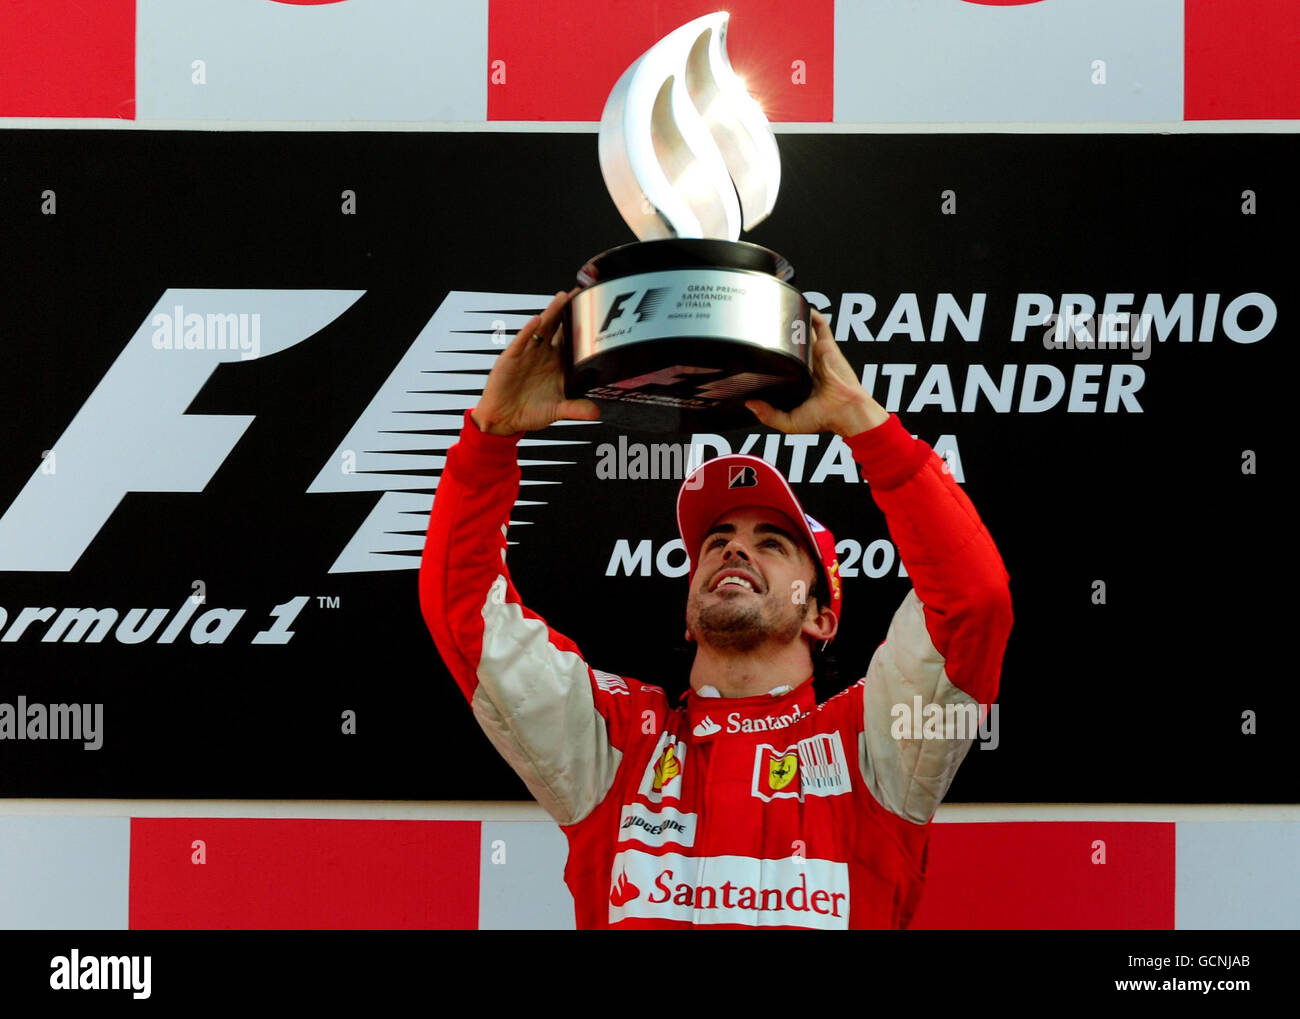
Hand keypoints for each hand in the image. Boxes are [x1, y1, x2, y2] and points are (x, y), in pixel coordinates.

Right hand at [471, 289, 600, 435]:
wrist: (503, 418)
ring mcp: (528, 353)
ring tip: (563, 297)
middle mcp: (545, 355)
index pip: (573, 341)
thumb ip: (575, 409)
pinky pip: (521, 341)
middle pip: (558, 328)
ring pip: (542, 328)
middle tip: (581, 293)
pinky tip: (536, 320)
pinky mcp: (512, 357)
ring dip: (552, 313)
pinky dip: (529, 331)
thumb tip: (596, 413)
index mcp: (558, 365)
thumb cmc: (531, 413)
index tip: (595, 314)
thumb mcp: (557, 411)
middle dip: (569, 310)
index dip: (582, 327)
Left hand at [744, 309, 887, 436]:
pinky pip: (820, 324)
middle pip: (789, 343)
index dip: (768, 355)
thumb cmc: (824, 418)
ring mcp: (816, 353)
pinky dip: (812, 313)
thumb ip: (768, 416)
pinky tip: (799, 305)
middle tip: (759, 325)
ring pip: (802, 331)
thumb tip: (749, 404)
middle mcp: (806, 364)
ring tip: (774, 311)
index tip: (752, 351)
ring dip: (792, 320)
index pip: (781, 363)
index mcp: (798, 380)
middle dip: (776, 334)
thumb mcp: (790, 422)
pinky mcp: (827, 346)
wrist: (846, 410)